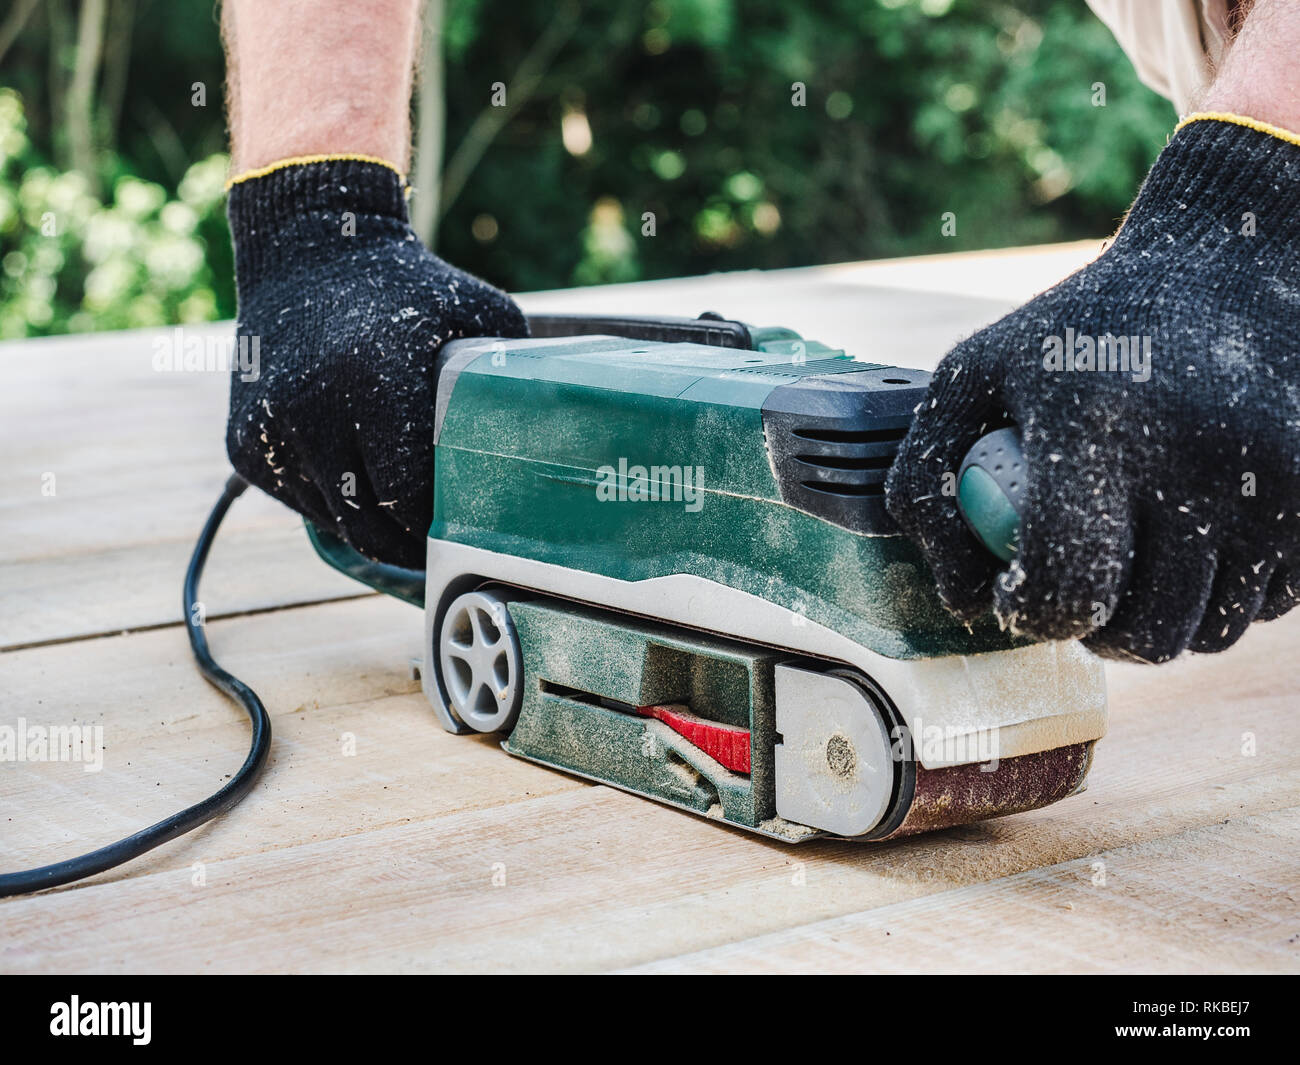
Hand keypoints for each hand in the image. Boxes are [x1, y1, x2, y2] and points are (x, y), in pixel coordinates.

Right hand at [225, 158, 525, 568]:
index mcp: (374, 383)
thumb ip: (509, 372)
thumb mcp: (474, 311)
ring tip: (402, 519)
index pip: (406, 495)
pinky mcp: (243, 444)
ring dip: (369, 527)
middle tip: (435, 549)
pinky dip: (332, 504)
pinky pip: (299, 501)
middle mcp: (312, 411)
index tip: (461, 535)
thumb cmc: (404, 286)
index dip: (435, 527)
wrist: (305, 250)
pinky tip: (359, 481)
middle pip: (367, 524)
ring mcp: (270, 431)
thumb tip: (555, 433)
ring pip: (332, 521)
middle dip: (405, 544)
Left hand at [886, 116, 1299, 661]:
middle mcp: (1202, 463)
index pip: (1068, 588)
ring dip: (1157, 620)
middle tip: (1073, 590)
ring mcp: (1280, 487)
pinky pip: (1266, 604)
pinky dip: (1221, 595)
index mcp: (1103, 429)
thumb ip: (928, 482)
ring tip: (1127, 564)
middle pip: (1144, 631)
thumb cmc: (1082, 331)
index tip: (1013, 592)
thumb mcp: (977, 374)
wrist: (1234, 263)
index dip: (1029, 613)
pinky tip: (1190, 541)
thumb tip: (961, 601)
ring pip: (1209, 632)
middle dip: (1093, 629)